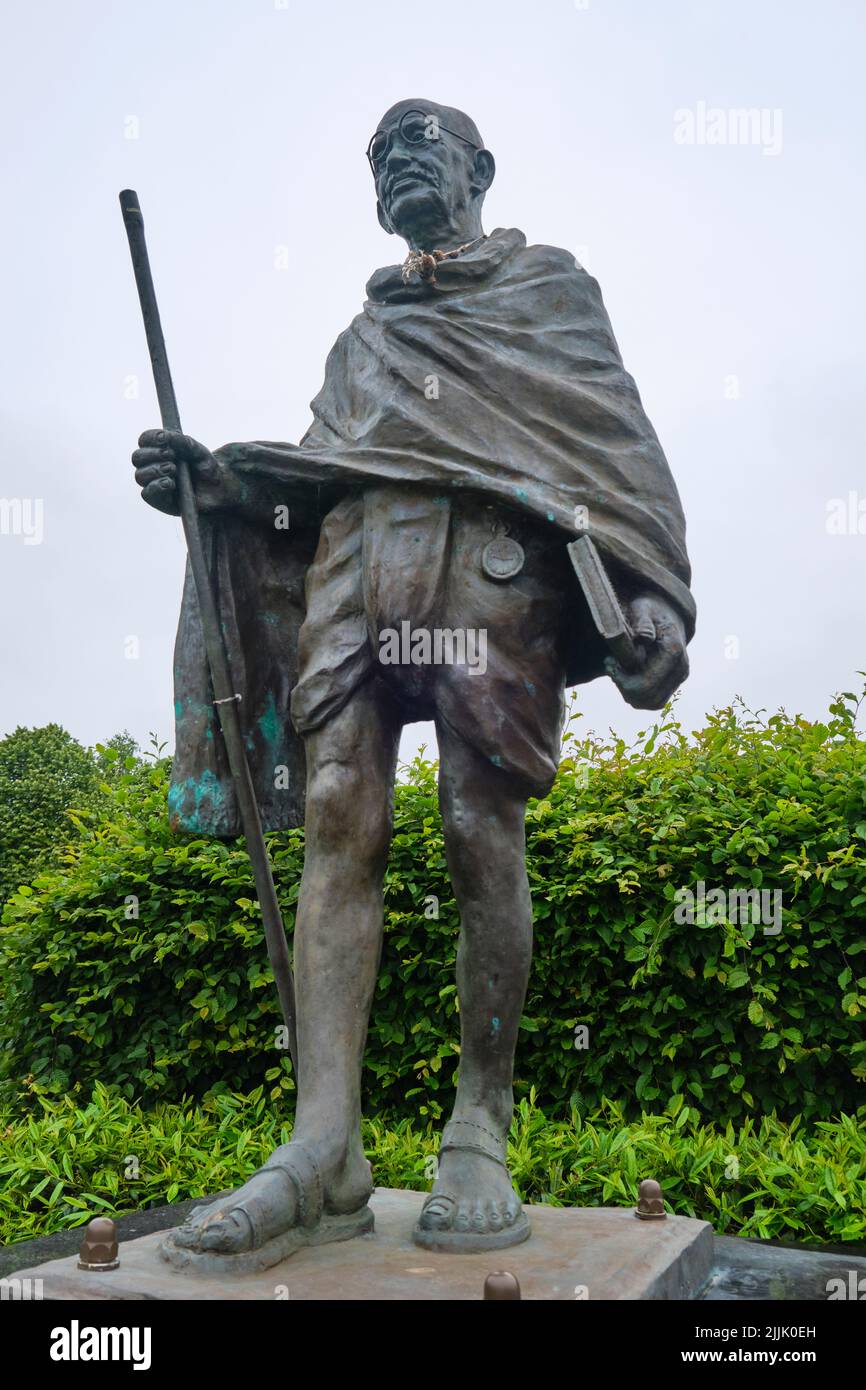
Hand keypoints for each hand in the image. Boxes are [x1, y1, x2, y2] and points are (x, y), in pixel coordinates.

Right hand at [132, 429, 234, 514]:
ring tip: (173, 469)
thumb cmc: (205, 467)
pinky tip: (171, 483)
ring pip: (140, 476)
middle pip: (137, 457)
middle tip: (171, 455)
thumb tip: (164, 436)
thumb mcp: (196, 450)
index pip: (145, 440)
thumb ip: (181, 441)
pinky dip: (157, 486)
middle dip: (152, 454)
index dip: (150, 438)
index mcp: (159, 450)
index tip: (164, 438)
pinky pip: (147, 494)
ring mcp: (154, 484)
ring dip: (155, 470)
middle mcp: (153, 466)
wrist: (220, 488)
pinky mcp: (160, 501)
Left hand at [605, 592, 688, 708]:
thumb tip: (644, 638)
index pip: (646, 683)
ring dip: (630, 693)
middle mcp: (681, 667)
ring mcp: (680, 677)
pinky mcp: (675, 682)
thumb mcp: (643, 608)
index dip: (621, 679)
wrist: (668, 612)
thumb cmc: (651, 609)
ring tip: (618, 671)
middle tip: (611, 666)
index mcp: (673, 650)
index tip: (609, 661)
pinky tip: (627, 676)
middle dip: (623, 686)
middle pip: (647, 697)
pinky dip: (638, 695)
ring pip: (652, 703)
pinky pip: (656, 701)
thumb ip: (642, 621)